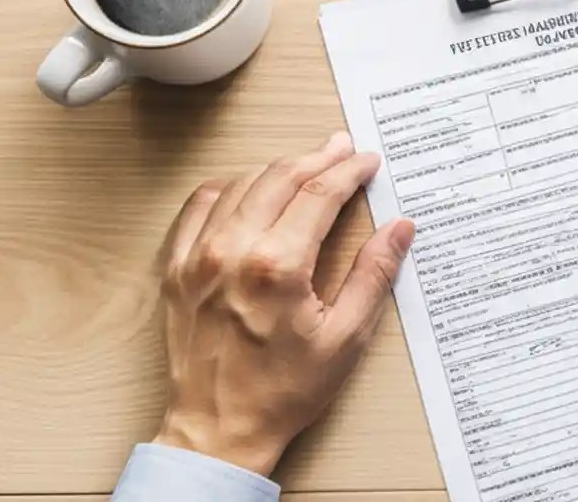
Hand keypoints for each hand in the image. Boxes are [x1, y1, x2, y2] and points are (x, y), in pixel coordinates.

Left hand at [151, 132, 414, 476]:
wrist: (219, 429)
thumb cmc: (283, 390)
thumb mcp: (345, 337)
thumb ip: (374, 275)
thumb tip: (400, 228)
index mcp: (278, 266)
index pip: (320, 194)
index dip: (348, 171)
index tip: (366, 160)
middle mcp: (233, 251)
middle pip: (281, 178)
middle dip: (317, 158)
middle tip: (342, 149)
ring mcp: (198, 257)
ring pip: (241, 185)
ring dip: (277, 168)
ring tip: (305, 163)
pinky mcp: (177, 269)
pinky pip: (199, 206)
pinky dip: (228, 187)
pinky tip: (248, 187)